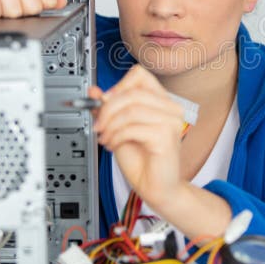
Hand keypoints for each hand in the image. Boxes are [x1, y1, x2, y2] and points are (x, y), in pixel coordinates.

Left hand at [91, 65, 185, 207]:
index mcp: (161, 101)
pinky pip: (133, 128)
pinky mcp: (166, 137)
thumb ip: (108, 109)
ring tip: (105, 138)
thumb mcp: (118, 129)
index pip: (140, 75)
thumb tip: (93, 91)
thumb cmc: (143, 160)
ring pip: (131, 110)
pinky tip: (114, 144)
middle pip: (133, 92)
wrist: (155, 188)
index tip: (105, 102)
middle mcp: (170, 108)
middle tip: (98, 125)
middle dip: (108, 109)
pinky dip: (117, 136)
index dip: (119, 86)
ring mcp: (171, 121)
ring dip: (111, 125)